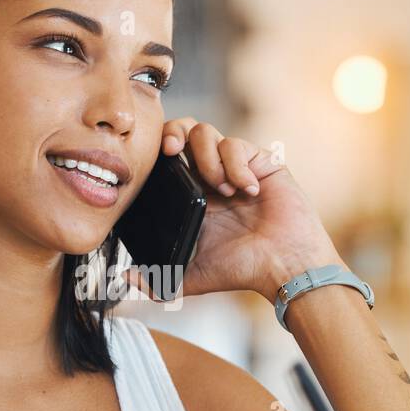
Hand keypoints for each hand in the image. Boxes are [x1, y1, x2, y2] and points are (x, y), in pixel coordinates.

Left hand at [126, 118, 344, 303]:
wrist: (284, 266)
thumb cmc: (242, 270)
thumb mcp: (191, 277)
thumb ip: (158, 280)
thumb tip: (125, 279)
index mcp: (192, 195)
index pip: (167, 156)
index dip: (157, 149)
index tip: (154, 161)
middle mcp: (211, 176)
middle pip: (184, 130)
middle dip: (174, 132)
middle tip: (171, 151)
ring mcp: (236, 166)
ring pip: (208, 132)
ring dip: (208, 158)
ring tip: (221, 190)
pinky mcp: (260, 162)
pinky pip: (238, 145)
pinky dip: (237, 166)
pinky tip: (246, 191)